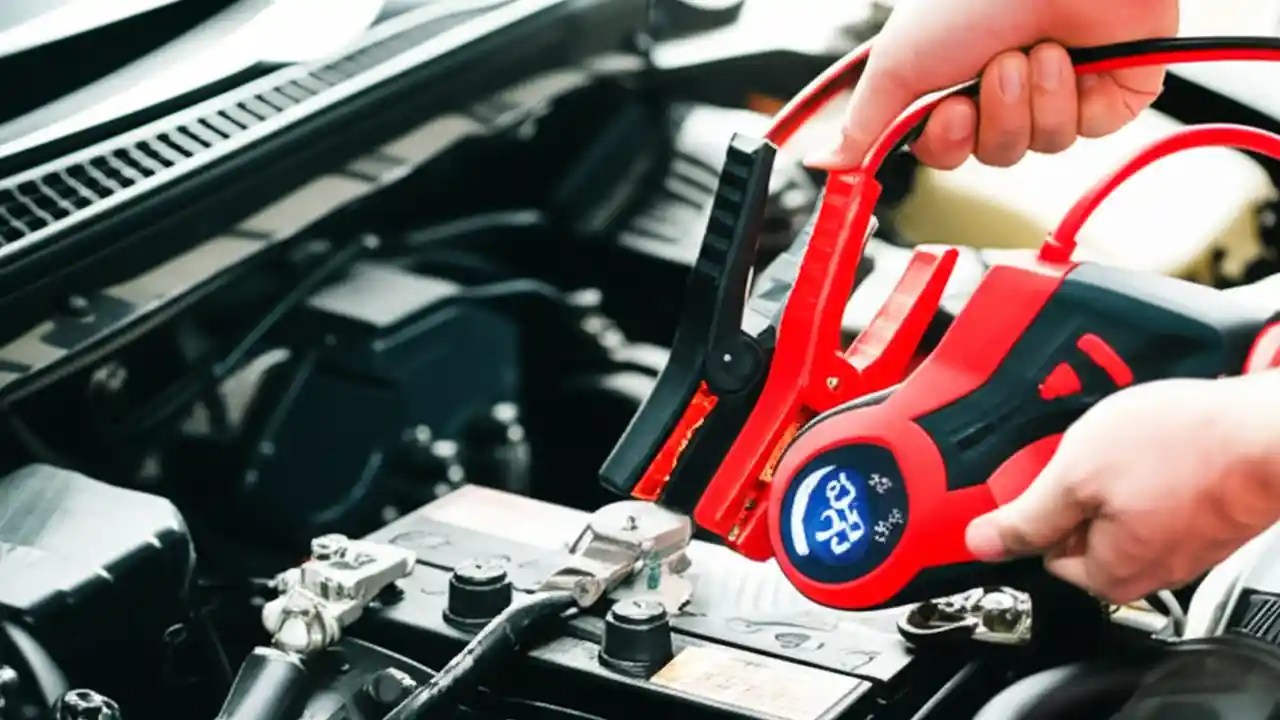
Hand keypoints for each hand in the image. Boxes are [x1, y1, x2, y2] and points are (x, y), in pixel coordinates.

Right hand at [808, 0, 1178, 169]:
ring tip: (1035, 49)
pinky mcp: (1108, 95)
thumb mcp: (899, 63)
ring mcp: (1059, 91)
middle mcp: (1006, 88)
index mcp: (956, 79)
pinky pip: (1081, 131)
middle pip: (992, 153)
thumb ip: (863, 122)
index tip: (947, 112)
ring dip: (1029, 98)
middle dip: (993, 115)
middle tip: (996, 68)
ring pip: (1038, 145)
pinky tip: (1070, 56)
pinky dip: (1070, 96)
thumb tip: (826, 164)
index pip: (946, 148)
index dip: (948, 142)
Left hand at [964, 373, 1279, 603]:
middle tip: (1095, 455)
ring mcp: (1184, 546)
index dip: (1041, 508)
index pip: (1044, 551)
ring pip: (1122, 509)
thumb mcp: (1075, 476)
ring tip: (1134, 447)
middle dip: (1081, 490)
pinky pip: (1158, 496)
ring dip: (1118, 476)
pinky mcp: (1208, 518)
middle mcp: (1149, 573)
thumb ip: (1025, 517)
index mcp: (1109, 576)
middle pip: (1082, 532)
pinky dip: (1154, 470)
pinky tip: (1163, 446)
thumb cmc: (1184, 448)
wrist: (1268, 429)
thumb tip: (982, 545)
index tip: (1050, 476)